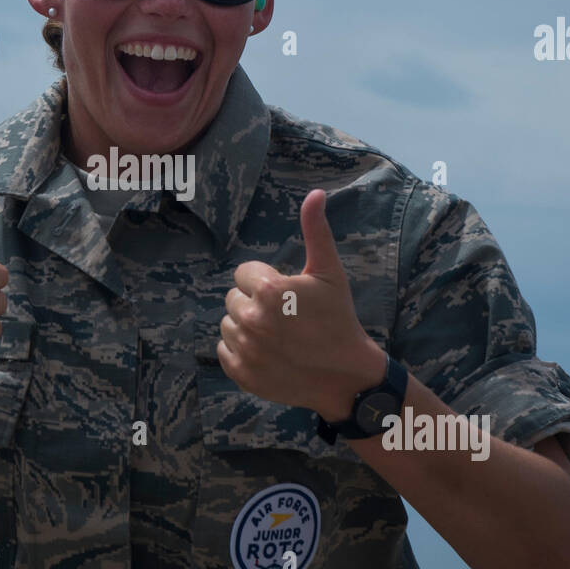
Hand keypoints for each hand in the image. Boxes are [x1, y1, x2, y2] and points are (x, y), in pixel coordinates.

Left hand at [217, 188, 384, 420]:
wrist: (345, 374)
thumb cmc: (338, 318)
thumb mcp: (329, 272)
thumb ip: (316, 231)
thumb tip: (314, 194)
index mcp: (269, 290)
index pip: (245, 273)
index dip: (267, 281)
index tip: (288, 297)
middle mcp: (251, 318)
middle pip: (233, 298)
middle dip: (254, 303)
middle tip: (284, 317)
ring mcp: (245, 348)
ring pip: (227, 324)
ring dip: (246, 327)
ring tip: (276, 335)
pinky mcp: (241, 373)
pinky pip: (224, 350)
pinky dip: (240, 351)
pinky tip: (266, 352)